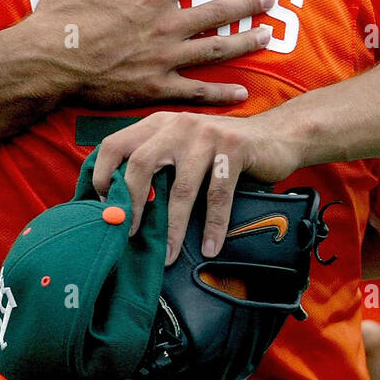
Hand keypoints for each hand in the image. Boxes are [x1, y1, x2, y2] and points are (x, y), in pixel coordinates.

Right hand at [32, 0, 275, 107]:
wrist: (47, 60)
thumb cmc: (64, 12)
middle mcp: (166, 26)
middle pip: (218, 11)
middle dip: (248, 3)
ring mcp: (164, 59)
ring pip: (215, 50)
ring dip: (245, 42)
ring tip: (268, 36)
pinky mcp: (156, 88)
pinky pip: (196, 92)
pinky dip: (221, 93)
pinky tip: (243, 93)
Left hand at [92, 109, 302, 263]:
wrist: (276, 135)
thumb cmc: (221, 151)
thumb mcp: (183, 147)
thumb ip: (156, 162)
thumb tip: (120, 204)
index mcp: (158, 123)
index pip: (114, 145)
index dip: (102, 178)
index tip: (105, 211)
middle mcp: (178, 124)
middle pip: (140, 164)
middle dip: (132, 206)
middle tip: (129, 237)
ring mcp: (206, 135)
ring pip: (181, 188)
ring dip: (174, 228)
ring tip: (169, 256)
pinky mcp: (234, 149)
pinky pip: (218, 195)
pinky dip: (214, 225)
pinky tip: (211, 247)